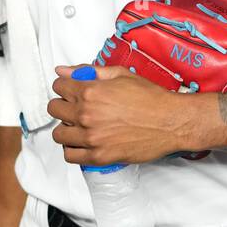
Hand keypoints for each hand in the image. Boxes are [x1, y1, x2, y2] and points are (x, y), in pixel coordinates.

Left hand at [49, 63, 198, 165]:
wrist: (171, 121)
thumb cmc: (151, 98)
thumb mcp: (120, 74)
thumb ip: (89, 71)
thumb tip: (63, 70)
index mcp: (90, 92)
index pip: (58, 87)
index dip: (64, 87)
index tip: (70, 91)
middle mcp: (87, 114)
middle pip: (54, 110)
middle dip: (62, 106)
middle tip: (74, 108)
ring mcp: (92, 137)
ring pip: (59, 134)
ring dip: (65, 128)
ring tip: (77, 126)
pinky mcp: (99, 156)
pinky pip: (70, 155)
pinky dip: (72, 149)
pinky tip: (81, 143)